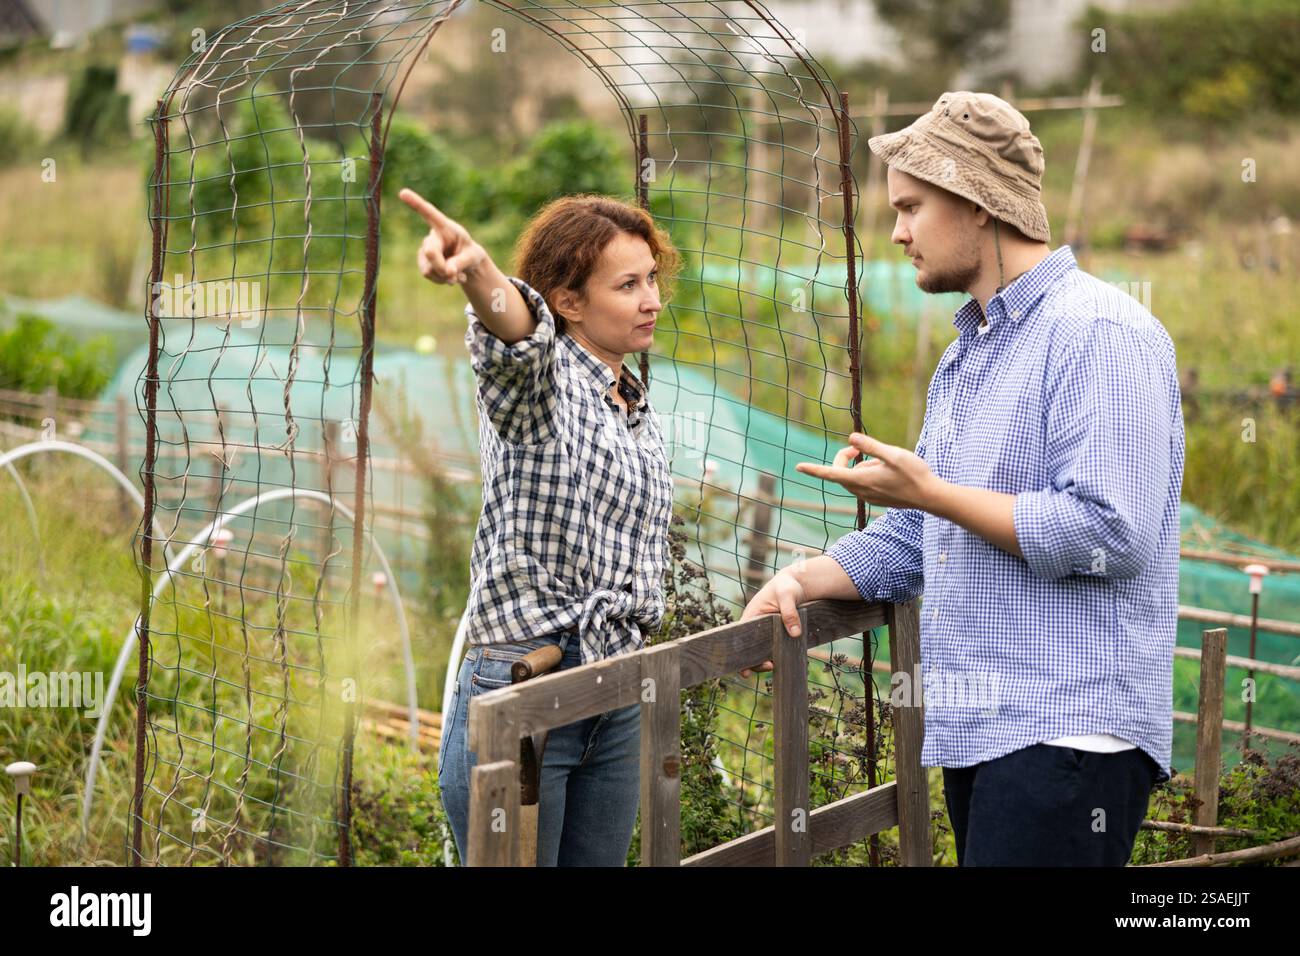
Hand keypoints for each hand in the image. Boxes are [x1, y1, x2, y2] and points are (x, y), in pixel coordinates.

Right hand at [399, 187, 488, 284]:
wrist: (467, 264)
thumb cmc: (471, 254)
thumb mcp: (473, 257)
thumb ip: (461, 263)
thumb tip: (447, 272)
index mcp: (445, 227)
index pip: (429, 214)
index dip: (416, 203)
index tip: (403, 192)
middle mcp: (433, 236)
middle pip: (430, 251)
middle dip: (442, 267)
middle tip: (454, 276)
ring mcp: (425, 249)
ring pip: (428, 267)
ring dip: (443, 276)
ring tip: (456, 276)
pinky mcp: (423, 262)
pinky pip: (428, 274)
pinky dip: (440, 280)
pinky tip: (450, 278)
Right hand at [736, 569, 807, 677]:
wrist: (797, 582)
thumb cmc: (787, 586)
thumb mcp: (788, 595)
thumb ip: (790, 613)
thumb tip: (795, 634)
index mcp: (751, 615)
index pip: (741, 637)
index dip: (741, 653)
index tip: (747, 667)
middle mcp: (755, 624)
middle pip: (749, 647)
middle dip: (755, 660)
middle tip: (770, 666)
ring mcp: (765, 629)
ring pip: (760, 649)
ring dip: (764, 659)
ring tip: (775, 664)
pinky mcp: (775, 631)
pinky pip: (771, 645)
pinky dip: (774, 653)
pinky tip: (781, 659)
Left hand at [795, 432, 938, 510]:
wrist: (930, 497)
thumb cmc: (913, 474)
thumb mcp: (893, 454)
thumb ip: (871, 446)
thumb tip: (851, 438)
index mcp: (862, 480)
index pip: (831, 474)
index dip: (814, 469)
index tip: (798, 467)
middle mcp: (862, 491)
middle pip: (841, 473)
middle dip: (845, 457)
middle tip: (860, 447)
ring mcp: (869, 497)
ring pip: (853, 478)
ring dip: (860, 465)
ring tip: (882, 461)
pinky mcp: (876, 499)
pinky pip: (863, 484)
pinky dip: (868, 473)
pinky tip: (887, 470)